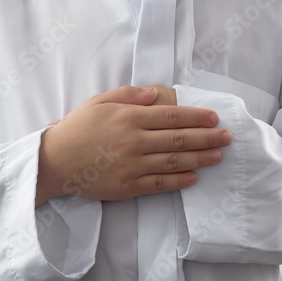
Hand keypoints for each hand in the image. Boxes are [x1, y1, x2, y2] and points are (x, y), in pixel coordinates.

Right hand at [35, 84, 231, 203]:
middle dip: (207, 137)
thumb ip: (129, 94)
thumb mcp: (99, 102)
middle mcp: (134, 140)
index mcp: (129, 117)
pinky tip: (195, 177)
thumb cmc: (77, 128)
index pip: (172, 116)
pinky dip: (180, 181)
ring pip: (174, 162)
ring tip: (218, 156)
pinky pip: (160, 184)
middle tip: (227, 137)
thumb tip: (157, 93)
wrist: (54, 161)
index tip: (214, 118)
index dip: (197, 117)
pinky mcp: (127, 186)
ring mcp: (131, 165)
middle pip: (179, 139)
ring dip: (200, 159)